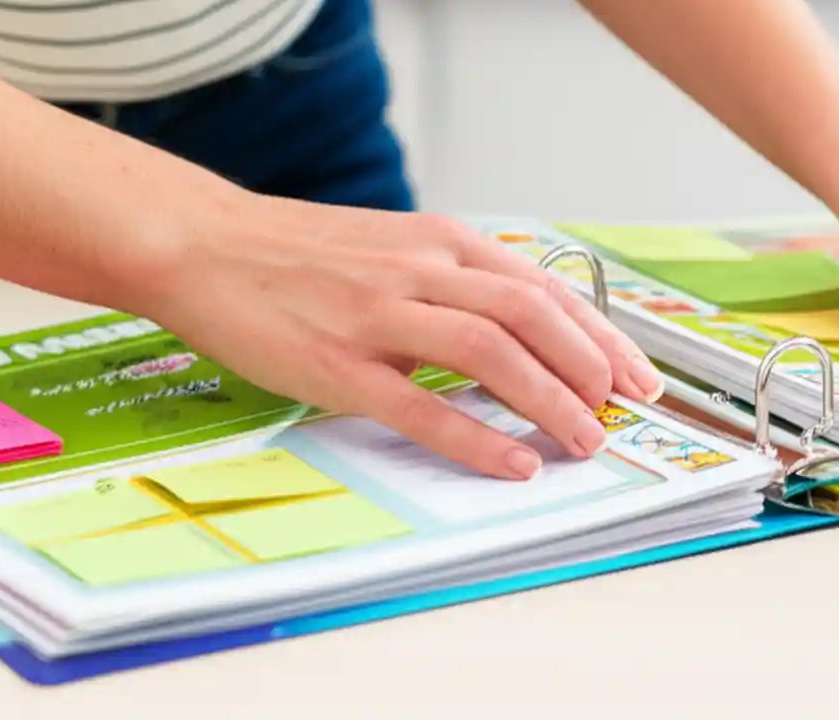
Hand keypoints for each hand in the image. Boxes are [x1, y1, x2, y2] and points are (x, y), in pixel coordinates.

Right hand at [130, 192, 663, 479]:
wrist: (203, 244)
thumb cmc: (296, 252)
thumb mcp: (389, 244)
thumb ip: (451, 278)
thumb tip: (518, 326)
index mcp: (438, 240)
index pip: (543, 285)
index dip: (599, 332)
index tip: (634, 372)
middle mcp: (419, 269)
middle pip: (531, 313)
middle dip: (591, 366)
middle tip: (622, 411)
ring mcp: (378, 314)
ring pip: (491, 350)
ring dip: (549, 398)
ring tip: (584, 439)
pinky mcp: (338, 364)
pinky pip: (421, 405)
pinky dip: (477, 437)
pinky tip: (514, 463)